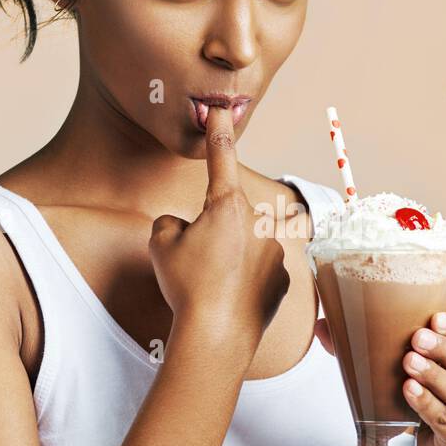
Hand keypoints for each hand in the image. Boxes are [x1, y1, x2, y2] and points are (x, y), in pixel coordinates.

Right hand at [149, 104, 289, 359]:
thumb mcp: (161, 244)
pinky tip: (231, 299)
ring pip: (244, 246)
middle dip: (213, 233)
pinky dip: (244, 283)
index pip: (221, 159)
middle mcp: (259, 223)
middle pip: (228, 217)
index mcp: (227, 205)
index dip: (218, 132)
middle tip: (197, 263)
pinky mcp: (284, 279)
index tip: (219, 111)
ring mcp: (276, 251)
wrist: (217, 335)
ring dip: (229, 259)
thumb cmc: (187, 286)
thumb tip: (187, 228)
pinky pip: (259, 272)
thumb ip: (172, 224)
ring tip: (213, 285)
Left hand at [401, 312, 445, 445]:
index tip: (435, 318)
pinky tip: (409, 389)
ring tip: (410, 361)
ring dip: (434, 375)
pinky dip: (426, 403)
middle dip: (443, 350)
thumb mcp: (433, 371)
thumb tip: (405, 319)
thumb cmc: (428, 402)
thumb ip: (430, 349)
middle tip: (417, 338)